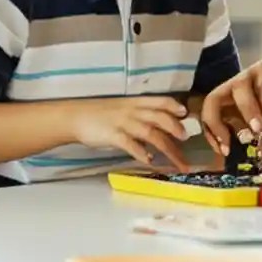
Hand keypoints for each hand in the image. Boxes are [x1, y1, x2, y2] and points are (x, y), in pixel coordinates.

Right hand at [72, 96, 191, 171]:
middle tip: (185, 139)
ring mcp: (123, 123)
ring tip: (176, 160)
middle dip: (175, 128)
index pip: (160, 101)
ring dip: (166, 148)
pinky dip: (142, 153)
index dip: (174, 106)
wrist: (75, 117)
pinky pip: (131, 145)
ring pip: (151, 133)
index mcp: (136, 103)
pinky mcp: (113, 136)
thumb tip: (161, 128)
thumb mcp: (123, 109)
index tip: (186, 113)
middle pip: (160, 117)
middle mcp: (133, 111)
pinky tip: (150, 161)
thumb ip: (142, 116)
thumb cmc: (100, 114)